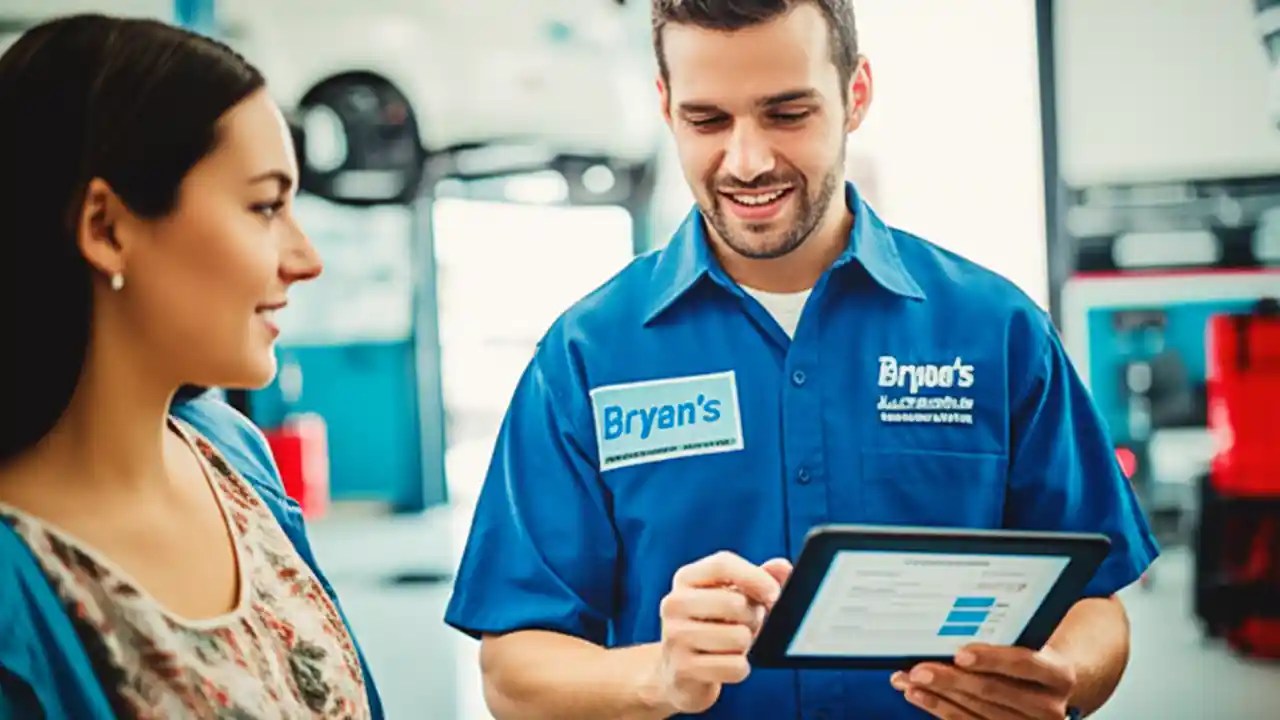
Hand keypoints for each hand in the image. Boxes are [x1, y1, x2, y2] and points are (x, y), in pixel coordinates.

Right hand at [647, 551, 792, 714]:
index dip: (756, 578)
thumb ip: (758, 579)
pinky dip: (740, 669)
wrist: (680, 671)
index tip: (775, 595)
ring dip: (746, 645)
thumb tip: (782, 567)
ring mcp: (674, 636)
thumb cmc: (714, 626)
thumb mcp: (733, 597)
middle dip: (753, 619)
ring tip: (733, 645)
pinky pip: (734, 667)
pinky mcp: (682, 669)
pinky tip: (726, 664)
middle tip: (747, 626)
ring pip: (738, 638)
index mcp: (686, 578)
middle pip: (734, 603)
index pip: (723, 565)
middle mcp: (674, 603)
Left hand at [890, 644, 1076, 719]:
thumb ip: (1003, 642)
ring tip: (910, 681)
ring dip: (937, 696)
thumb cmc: (1034, 662)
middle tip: (920, 670)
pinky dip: (940, 708)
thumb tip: (953, 638)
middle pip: (993, 691)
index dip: (991, 658)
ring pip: (976, 712)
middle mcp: (1049, 707)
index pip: (1023, 663)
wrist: (1053, 690)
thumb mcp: (1032, 647)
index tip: (960, 653)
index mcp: (1058, 675)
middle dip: (951, 680)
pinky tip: (921, 696)